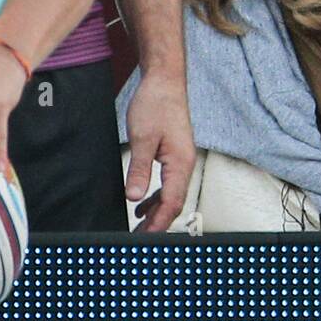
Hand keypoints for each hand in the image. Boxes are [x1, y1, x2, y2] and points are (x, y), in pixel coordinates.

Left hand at [124, 69, 194, 231]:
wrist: (165, 82)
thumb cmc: (157, 104)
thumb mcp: (142, 138)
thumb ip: (139, 169)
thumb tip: (134, 196)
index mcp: (181, 162)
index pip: (172, 201)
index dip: (159, 222)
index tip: (145, 237)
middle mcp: (185, 163)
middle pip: (175, 201)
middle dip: (158, 221)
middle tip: (139, 238)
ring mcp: (181, 159)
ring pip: (172, 194)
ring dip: (156, 211)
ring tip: (139, 225)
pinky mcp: (174, 154)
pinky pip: (168, 183)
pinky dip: (156, 196)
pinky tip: (141, 203)